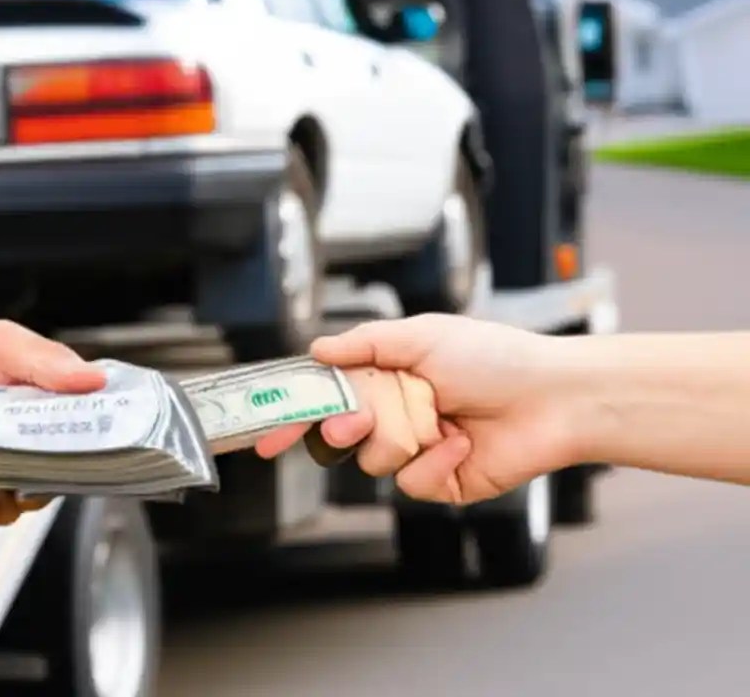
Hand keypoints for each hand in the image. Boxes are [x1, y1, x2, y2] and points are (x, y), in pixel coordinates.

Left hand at [0, 320, 104, 524]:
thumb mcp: (0, 344)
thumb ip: (45, 358)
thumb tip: (94, 377)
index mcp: (59, 407)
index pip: (108, 420)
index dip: (121, 421)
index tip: (127, 415)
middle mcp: (47, 448)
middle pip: (88, 463)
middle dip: (88, 451)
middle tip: (75, 431)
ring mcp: (22, 480)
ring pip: (50, 488)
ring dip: (36, 468)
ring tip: (10, 439)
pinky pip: (9, 507)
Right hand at [254, 314, 581, 504]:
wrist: (555, 398)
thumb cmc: (497, 358)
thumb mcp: (422, 336)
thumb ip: (364, 343)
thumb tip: (318, 350)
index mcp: (389, 377)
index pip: (328, 396)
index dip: (294, 413)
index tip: (265, 429)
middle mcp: (398, 414)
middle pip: (339, 434)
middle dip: (343, 428)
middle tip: (356, 420)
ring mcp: (418, 450)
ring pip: (372, 461)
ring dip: (400, 440)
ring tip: (437, 420)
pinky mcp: (441, 481)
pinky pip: (411, 483)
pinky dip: (435, 462)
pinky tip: (463, 442)